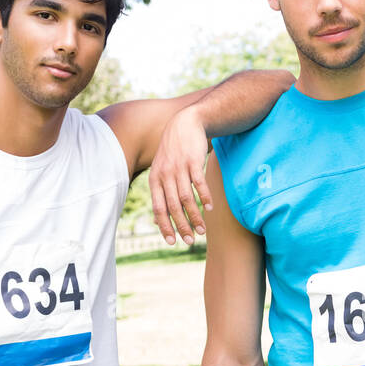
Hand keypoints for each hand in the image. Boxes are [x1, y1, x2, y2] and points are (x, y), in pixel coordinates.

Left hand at [149, 105, 212, 245]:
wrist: (185, 123)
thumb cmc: (174, 151)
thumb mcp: (161, 171)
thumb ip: (160, 194)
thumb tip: (156, 220)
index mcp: (155, 179)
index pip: (158, 208)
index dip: (164, 226)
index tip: (172, 242)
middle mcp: (165, 175)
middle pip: (173, 206)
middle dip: (182, 226)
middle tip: (190, 241)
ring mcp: (179, 168)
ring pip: (186, 198)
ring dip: (195, 217)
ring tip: (202, 231)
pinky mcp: (193, 161)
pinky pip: (199, 184)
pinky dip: (204, 198)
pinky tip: (209, 208)